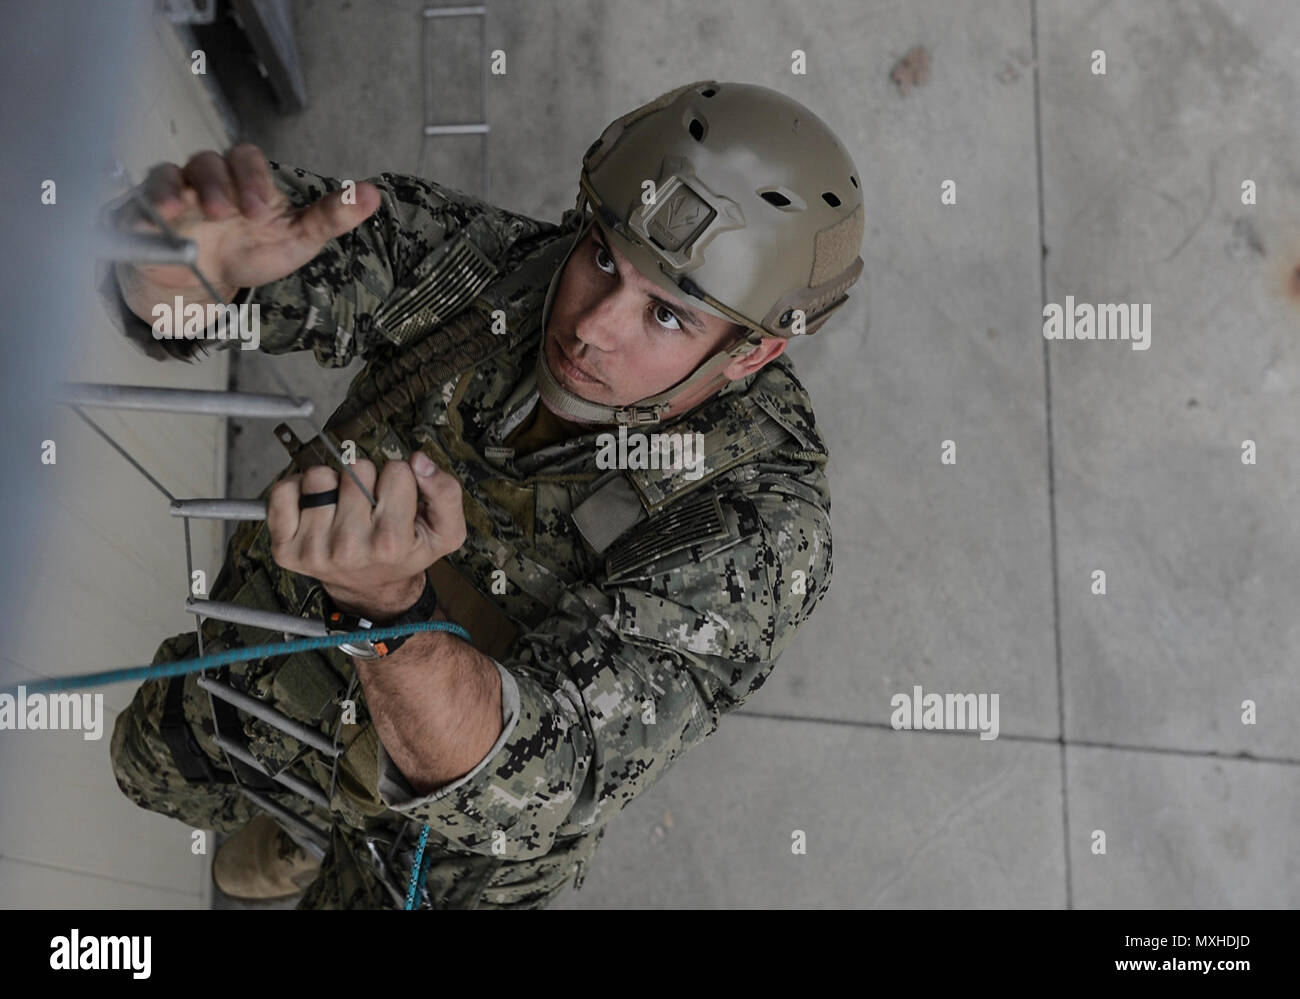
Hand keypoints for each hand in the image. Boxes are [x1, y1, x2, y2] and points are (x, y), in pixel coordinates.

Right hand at [114, 142, 379, 308]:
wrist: (206, 285)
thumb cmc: (253, 251)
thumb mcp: (299, 239)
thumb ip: (332, 217)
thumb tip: (374, 194)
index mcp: (244, 178)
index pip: (246, 159)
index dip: (252, 177)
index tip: (261, 209)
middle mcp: (206, 178)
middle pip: (206, 162)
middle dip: (218, 185)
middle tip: (230, 214)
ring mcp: (172, 193)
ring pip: (167, 176)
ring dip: (175, 192)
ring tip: (185, 214)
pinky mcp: (143, 214)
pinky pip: (136, 206)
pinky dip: (143, 213)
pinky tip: (153, 226)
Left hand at [266, 453, 465, 620]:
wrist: (372, 591)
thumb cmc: (405, 554)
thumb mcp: (445, 532)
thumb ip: (446, 492)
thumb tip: (418, 461)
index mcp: (391, 543)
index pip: (397, 471)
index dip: (399, 479)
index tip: (396, 501)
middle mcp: (350, 548)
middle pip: (357, 468)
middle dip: (366, 480)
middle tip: (369, 506)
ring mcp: (314, 548)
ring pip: (320, 475)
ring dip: (332, 483)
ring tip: (342, 506)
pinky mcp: (287, 548)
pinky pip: (282, 492)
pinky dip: (296, 489)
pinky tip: (315, 506)